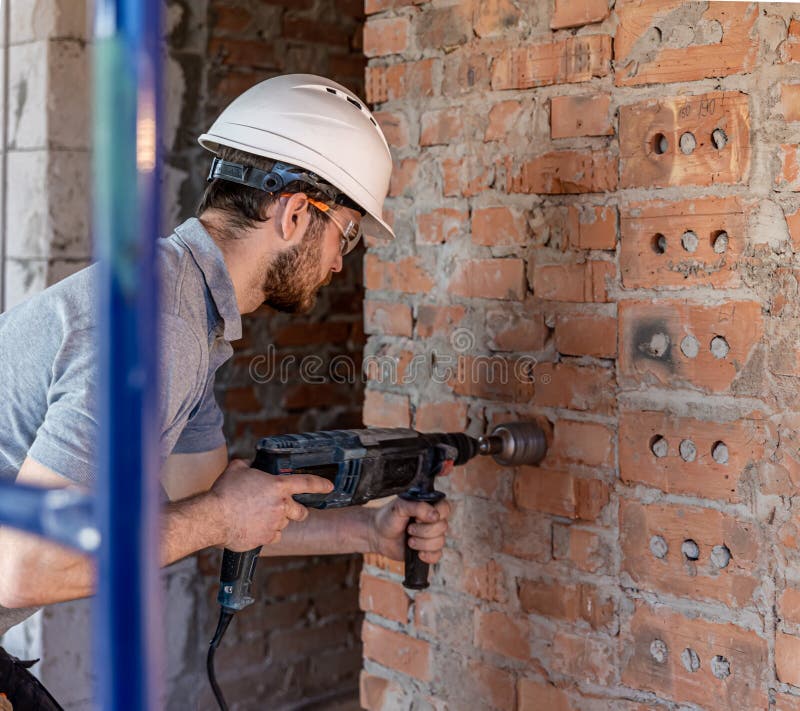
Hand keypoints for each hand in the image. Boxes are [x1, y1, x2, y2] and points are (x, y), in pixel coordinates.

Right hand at [210, 459, 333, 550]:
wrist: (213, 518)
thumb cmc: (224, 492)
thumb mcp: (236, 469)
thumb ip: (247, 465)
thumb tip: (248, 465)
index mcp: (278, 486)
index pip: (307, 483)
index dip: (320, 485)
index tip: (329, 487)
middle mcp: (281, 506)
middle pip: (301, 512)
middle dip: (298, 511)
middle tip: (287, 509)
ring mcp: (275, 524)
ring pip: (284, 524)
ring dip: (276, 521)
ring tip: (257, 517)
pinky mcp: (266, 539)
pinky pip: (273, 537)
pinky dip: (268, 534)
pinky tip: (254, 528)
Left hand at [369, 496, 451, 564]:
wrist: (377, 535)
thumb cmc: (388, 517)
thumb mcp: (400, 506)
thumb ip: (418, 507)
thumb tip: (435, 516)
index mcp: (429, 506)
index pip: (446, 508)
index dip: (436, 514)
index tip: (419, 518)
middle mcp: (433, 521)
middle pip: (443, 527)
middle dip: (424, 531)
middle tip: (409, 529)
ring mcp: (431, 536)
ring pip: (440, 542)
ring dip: (422, 543)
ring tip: (409, 541)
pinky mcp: (428, 550)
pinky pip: (437, 555)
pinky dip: (427, 555)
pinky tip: (417, 553)